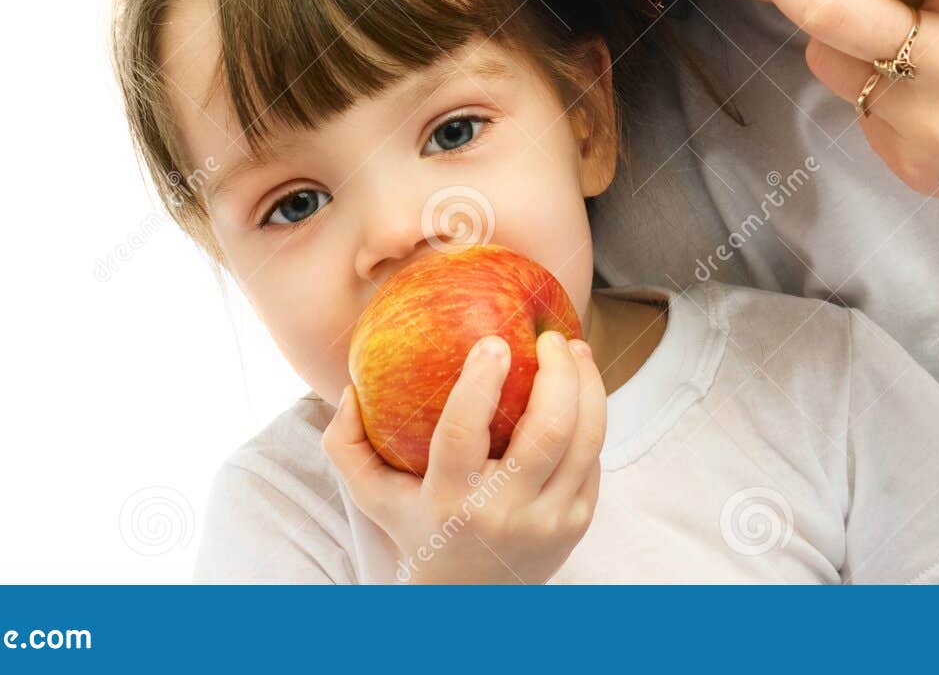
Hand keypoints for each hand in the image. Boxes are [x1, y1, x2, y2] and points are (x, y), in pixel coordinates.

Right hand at [323, 330, 605, 583]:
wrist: (471, 601)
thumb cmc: (420, 529)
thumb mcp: (374, 497)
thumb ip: (346, 446)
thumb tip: (349, 390)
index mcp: (450, 502)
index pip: (463, 434)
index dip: (480, 383)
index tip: (493, 341)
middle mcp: (505, 514)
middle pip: (549, 429)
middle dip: (558, 372)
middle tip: (550, 337)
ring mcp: (549, 521)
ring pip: (585, 438)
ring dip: (588, 384)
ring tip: (575, 349)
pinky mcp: (578, 522)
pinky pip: (592, 457)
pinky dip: (590, 416)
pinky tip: (579, 389)